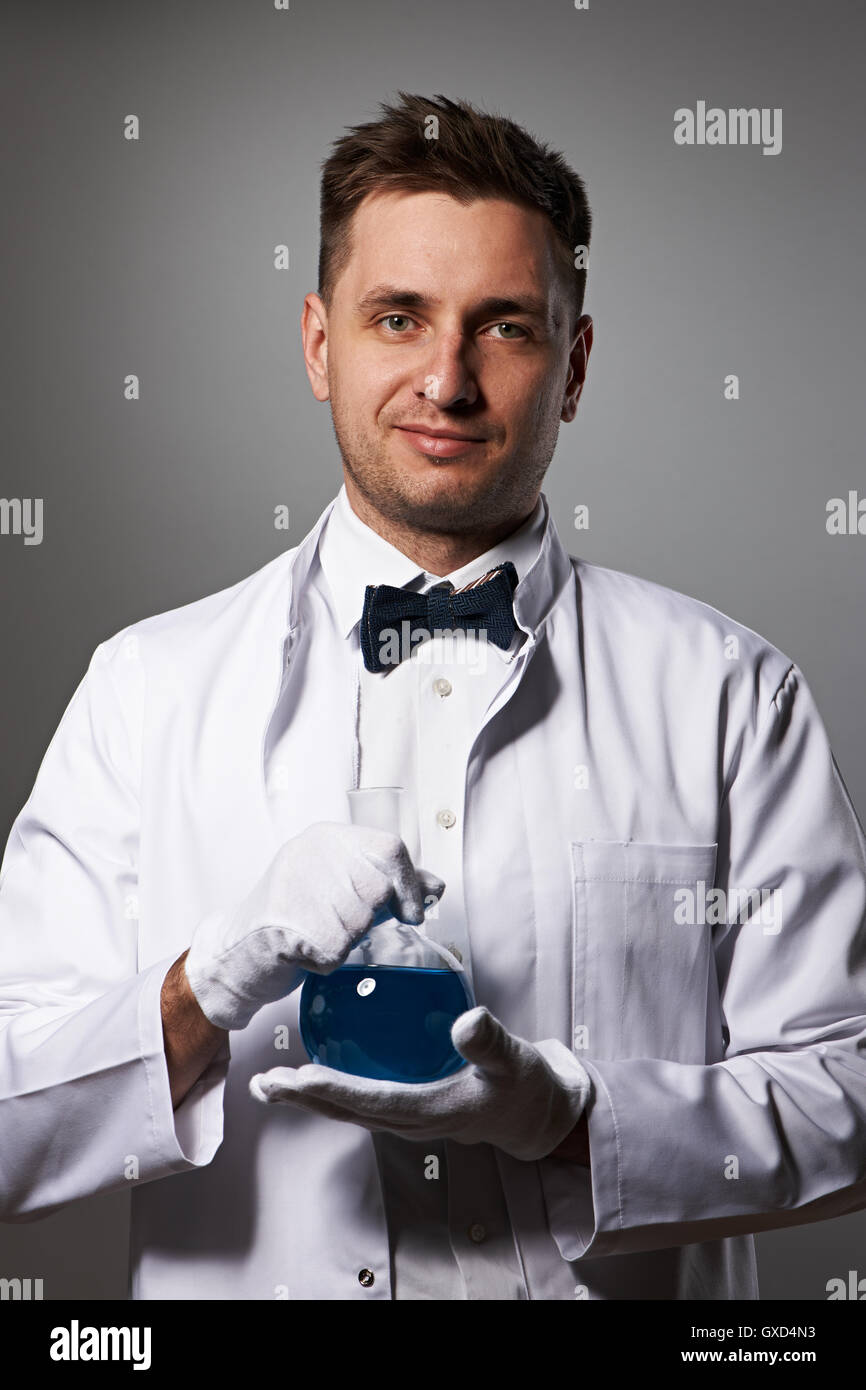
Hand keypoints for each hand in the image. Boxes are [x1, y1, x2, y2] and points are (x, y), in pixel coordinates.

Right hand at [184, 822, 444, 1030]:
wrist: (237, 950)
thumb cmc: (295, 918)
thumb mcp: (342, 889)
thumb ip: (389, 884)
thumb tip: (435, 886)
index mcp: (328, 837)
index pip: (390, 848)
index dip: (409, 884)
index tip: (410, 912)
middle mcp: (310, 852)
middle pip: (377, 889)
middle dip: (368, 920)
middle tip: (341, 926)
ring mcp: (294, 883)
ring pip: (359, 923)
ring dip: (346, 942)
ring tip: (316, 935)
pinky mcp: (283, 920)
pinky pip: (336, 950)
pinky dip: (326, 961)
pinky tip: (305, 951)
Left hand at [249, 1005, 590, 1161]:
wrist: (535, 1113)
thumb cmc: (525, 1085)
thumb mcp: (515, 1061)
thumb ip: (490, 1042)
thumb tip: (465, 1020)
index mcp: (432, 1111)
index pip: (374, 1101)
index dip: (335, 1090)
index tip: (300, 1077)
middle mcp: (411, 1121)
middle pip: (347, 1111)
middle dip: (303, 1098)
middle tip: (264, 1083)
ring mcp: (406, 1119)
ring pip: (348, 1109)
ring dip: (307, 1097)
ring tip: (270, 1083)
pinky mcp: (408, 1109)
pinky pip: (361, 1100)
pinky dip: (331, 1088)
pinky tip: (314, 1068)